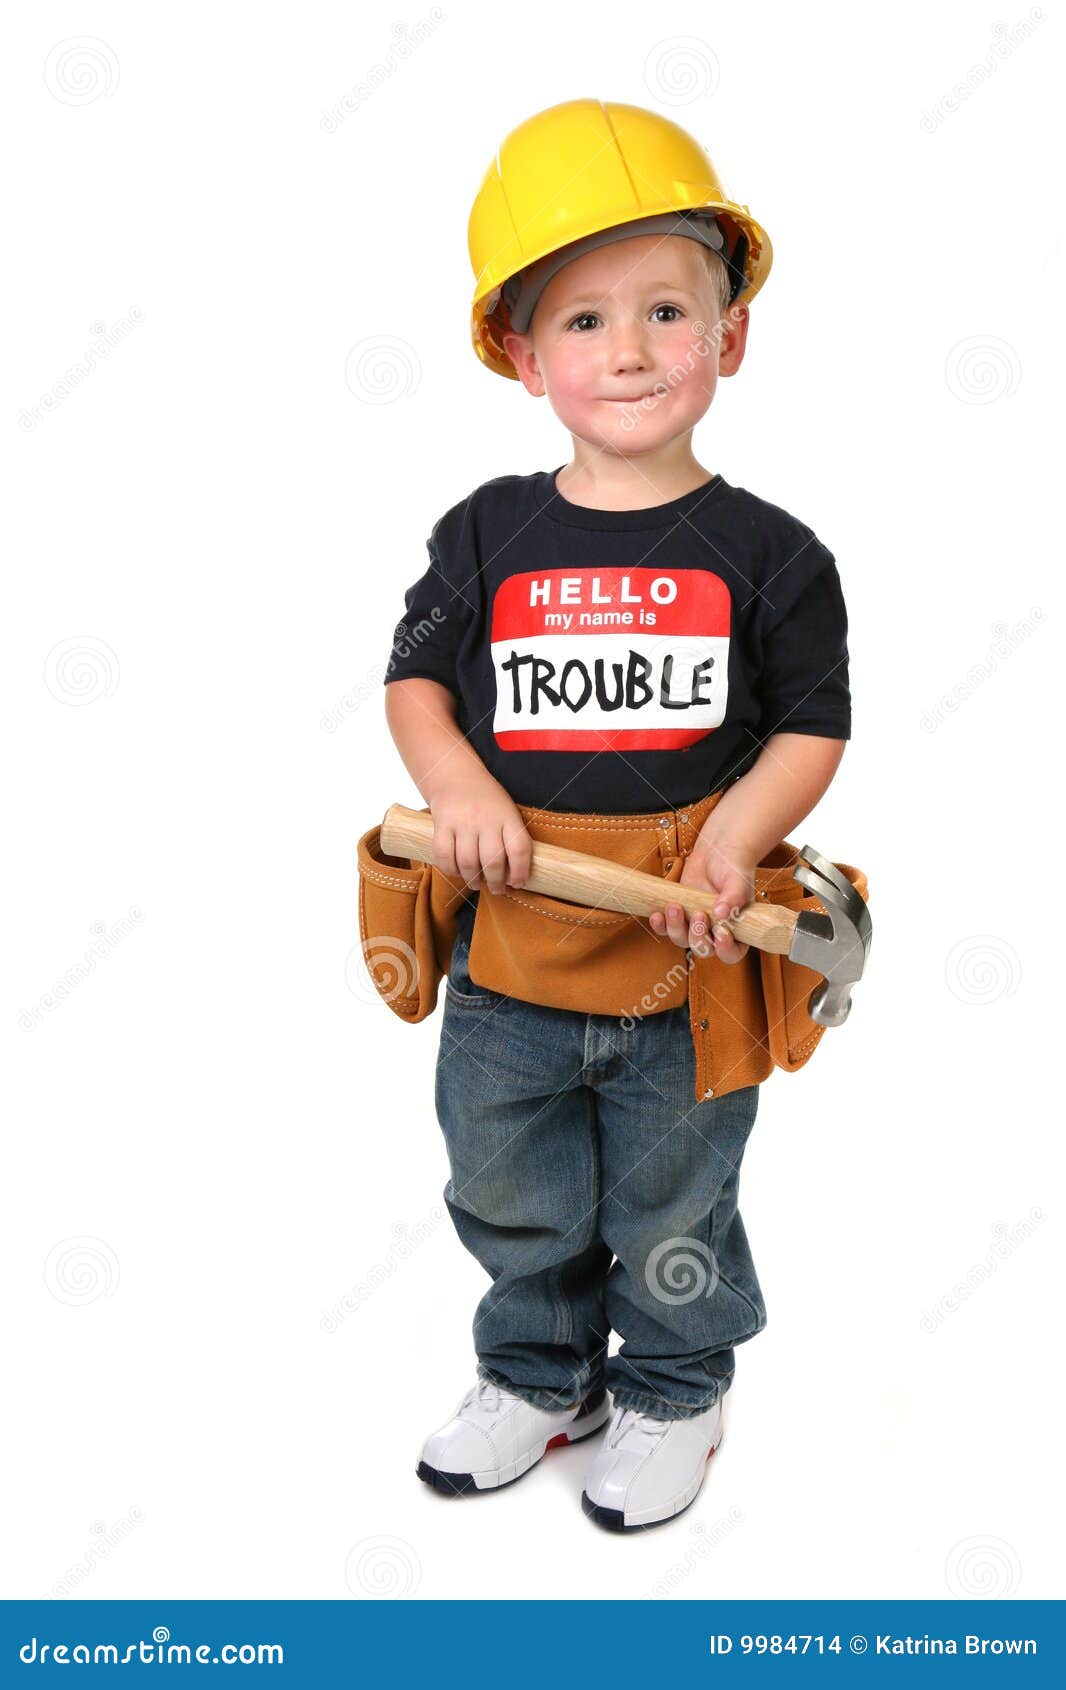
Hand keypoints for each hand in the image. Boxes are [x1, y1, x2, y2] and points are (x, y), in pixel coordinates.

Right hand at [429, 777, 531, 894]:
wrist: (456, 775)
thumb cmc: (487, 801)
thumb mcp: (507, 812)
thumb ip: (511, 839)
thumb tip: (513, 877)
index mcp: (507, 816)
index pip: (519, 848)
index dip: (521, 871)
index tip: (519, 883)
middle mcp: (486, 818)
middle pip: (493, 860)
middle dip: (496, 882)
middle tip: (497, 889)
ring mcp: (462, 821)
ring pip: (468, 861)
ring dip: (473, 879)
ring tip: (476, 883)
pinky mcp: (441, 824)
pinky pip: (444, 855)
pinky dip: (450, 870)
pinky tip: (457, 872)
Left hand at [648, 835, 755, 964]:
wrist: (717, 852)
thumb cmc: (734, 868)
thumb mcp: (738, 882)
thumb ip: (734, 898)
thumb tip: (721, 914)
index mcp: (737, 931)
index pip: (733, 953)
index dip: (725, 949)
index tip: (721, 932)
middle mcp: (715, 933)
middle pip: (704, 949)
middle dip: (697, 936)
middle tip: (698, 914)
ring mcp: (695, 926)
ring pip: (682, 940)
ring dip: (675, 928)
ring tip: (675, 906)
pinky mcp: (679, 916)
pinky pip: (665, 929)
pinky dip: (659, 925)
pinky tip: (656, 915)